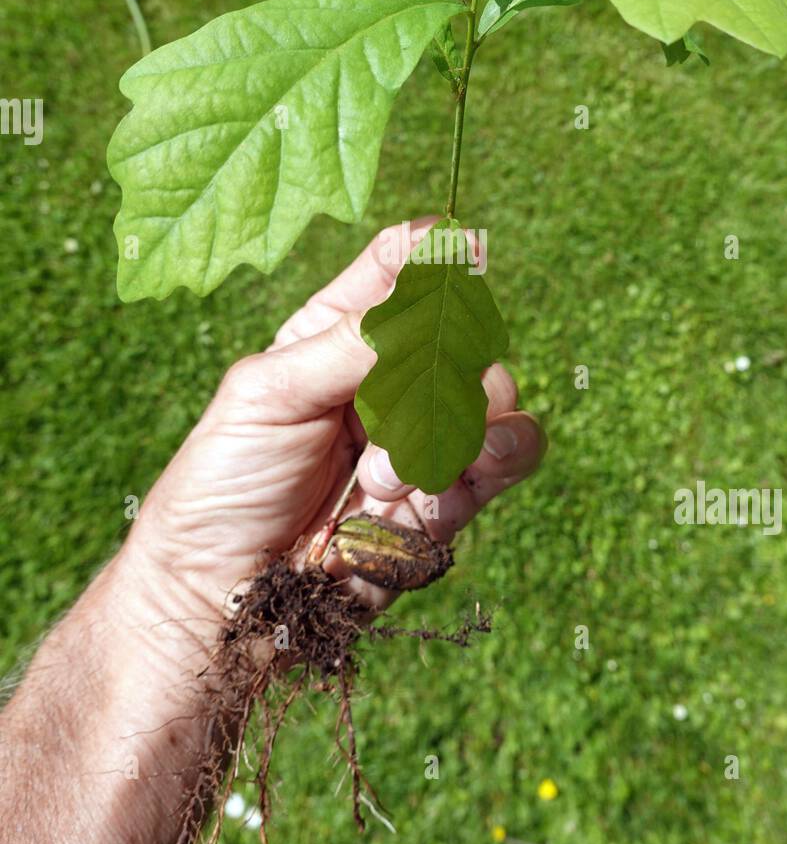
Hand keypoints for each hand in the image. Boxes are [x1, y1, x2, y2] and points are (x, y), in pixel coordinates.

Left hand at [127, 217, 544, 637]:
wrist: (222, 598)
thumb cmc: (223, 485)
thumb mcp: (268, 392)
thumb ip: (352, 341)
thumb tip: (430, 275)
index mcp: (334, 339)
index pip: (397, 274)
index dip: (435, 255)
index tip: (466, 245)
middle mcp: (388, 383)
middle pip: (462, 335)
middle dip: (441, 365)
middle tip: (385, 412)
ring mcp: (423, 440)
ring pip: (495, 396)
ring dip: (452, 428)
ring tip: (380, 479)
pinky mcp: (447, 498)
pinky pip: (508, 459)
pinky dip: (489, 462)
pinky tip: (436, 485)